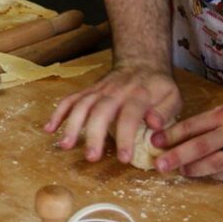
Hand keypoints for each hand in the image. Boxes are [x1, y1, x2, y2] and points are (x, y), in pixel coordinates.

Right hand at [44, 63, 181, 161]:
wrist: (141, 62)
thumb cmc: (157, 86)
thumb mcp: (172, 96)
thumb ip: (165, 111)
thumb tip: (154, 125)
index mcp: (138, 95)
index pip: (130, 115)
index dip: (126, 137)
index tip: (124, 159)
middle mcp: (115, 92)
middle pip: (100, 111)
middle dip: (93, 134)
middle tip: (91, 157)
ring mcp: (98, 90)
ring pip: (81, 105)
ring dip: (71, 125)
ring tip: (65, 146)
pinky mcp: (88, 91)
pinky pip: (70, 99)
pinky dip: (58, 113)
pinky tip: (50, 129)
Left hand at [150, 90, 222, 180]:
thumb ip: (213, 116)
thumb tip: (186, 128)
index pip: (192, 126)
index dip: (171, 135)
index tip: (155, 141)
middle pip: (199, 147)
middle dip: (176, 156)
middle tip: (159, 164)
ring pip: (215, 164)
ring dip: (194, 169)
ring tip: (180, 171)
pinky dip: (216, 176)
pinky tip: (204, 175)